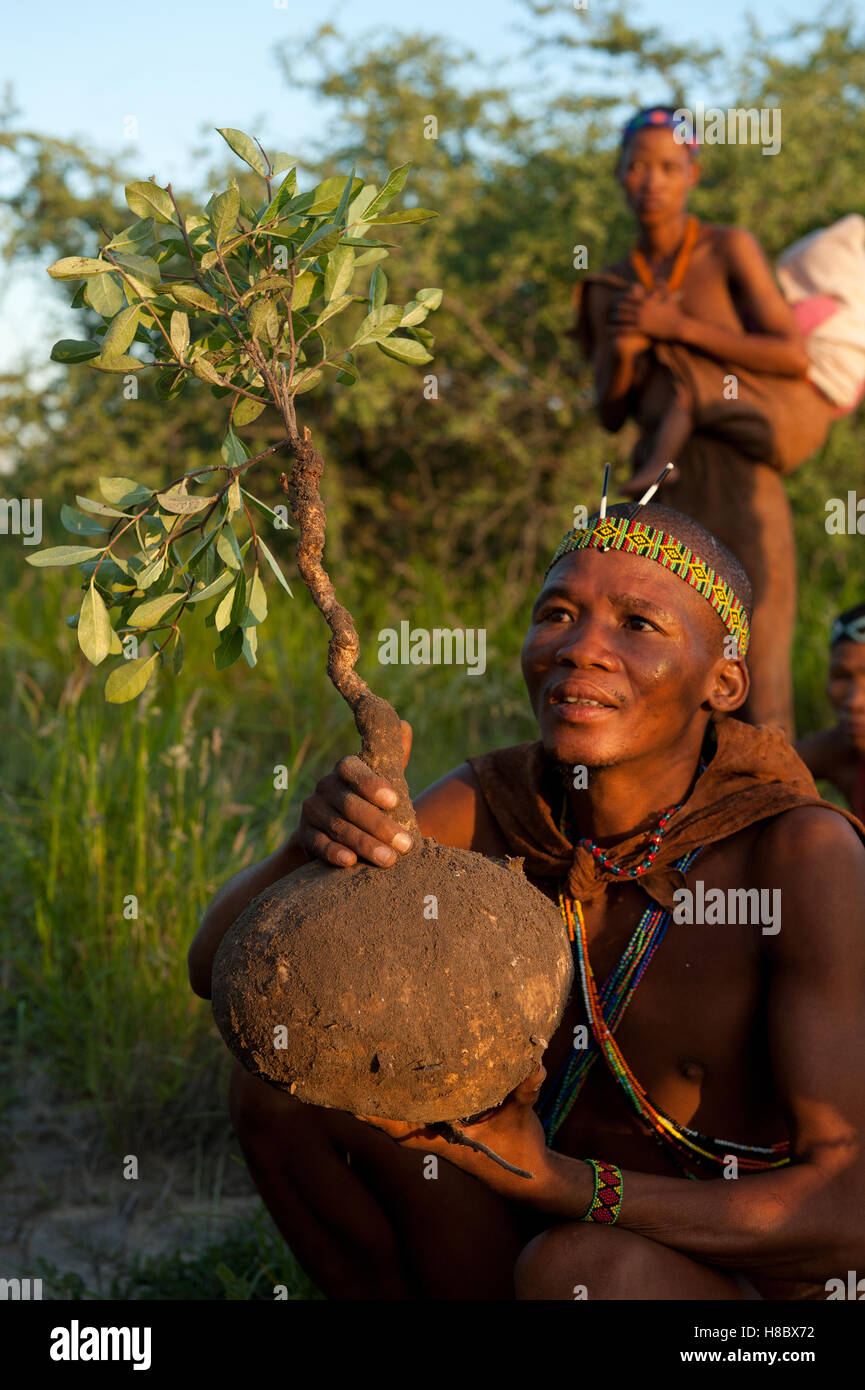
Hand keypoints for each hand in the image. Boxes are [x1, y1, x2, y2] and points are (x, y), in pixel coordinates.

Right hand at [297, 720, 414, 867]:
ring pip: (339, 827)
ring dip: (365, 844)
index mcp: (345, 769)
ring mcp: (313, 811)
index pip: (355, 772)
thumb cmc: (369, 803)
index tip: (395, 801)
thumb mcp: (382, 779)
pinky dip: (334, 853)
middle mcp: (325, 786)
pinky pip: (318, 844)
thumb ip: (394, 756)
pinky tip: (350, 862)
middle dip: (379, 825)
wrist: (334, 832)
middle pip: (351, 805)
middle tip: (404, 844)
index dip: (373, 786)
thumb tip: (405, 725)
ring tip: (389, 860)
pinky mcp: (306, 836)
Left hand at [356, 1067, 589, 1211]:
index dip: (372, 1113)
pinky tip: (382, 1081)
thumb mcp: (523, 1116)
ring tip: (349, 1071)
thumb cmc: (521, 1148)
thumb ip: (525, 1090)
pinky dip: (395, 1100)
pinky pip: (409, 1115)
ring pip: (395, 1118)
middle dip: (365, 1099)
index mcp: (442, 1139)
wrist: (529, 1178)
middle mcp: (432, 1137)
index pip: (397, 1126)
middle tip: (339, 1071)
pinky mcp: (442, 1130)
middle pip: (387, 1120)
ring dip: (377, 1099)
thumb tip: (535, 1063)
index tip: (347, 1096)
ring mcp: (435, 1135)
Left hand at [611, 287, 684, 341]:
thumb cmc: (675, 312)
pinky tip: (613, 330)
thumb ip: (663, 286)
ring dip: (615, 318)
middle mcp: (642, 309)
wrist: (678, 327)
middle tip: (610, 310)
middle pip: (624, 307)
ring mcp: (641, 320)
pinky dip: (618, 329)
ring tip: (608, 320)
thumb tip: (659, 278)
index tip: (619, 301)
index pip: (630, 297)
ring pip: (623, 317)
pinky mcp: (642, 330)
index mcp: (646, 301)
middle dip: (617, 308)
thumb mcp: (669, 297)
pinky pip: (626, 329)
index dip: (623, 299)